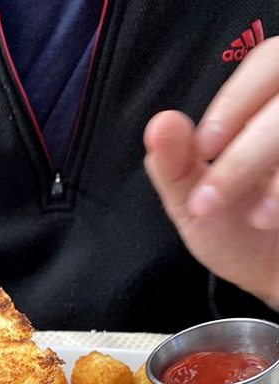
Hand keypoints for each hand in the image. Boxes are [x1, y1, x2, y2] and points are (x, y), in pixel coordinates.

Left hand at [144, 36, 278, 309]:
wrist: (276, 275)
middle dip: (250, 147)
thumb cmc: (237, 232)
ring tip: (256, 220)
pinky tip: (271, 220)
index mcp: (270, 105)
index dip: (236, 102)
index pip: (267, 64)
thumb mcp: (194, 202)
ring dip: (270, 169)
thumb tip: (160, 123)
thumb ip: (174, 165)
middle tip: (215, 197)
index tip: (205, 149)